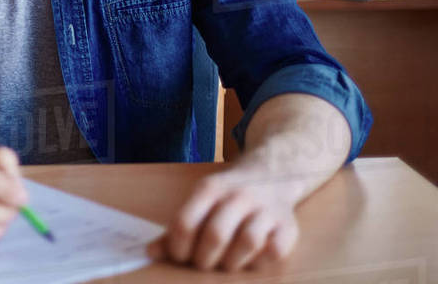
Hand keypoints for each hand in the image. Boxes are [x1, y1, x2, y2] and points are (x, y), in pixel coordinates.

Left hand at [149, 168, 299, 271]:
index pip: (185, 222)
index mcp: (210, 188)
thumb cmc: (228, 196)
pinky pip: (274, 251)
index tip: (180, 257)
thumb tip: (150, 252)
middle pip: (215, 235)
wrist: (273, 173)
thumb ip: (177, 227)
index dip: (178, 248)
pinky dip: (260, 261)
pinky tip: (250, 258)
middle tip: (202, 264)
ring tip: (225, 263)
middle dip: (203, 259)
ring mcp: (265, 210)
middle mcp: (238, 196)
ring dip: (231, 262)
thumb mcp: (201, 200)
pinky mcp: (287, 226)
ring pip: (247, 242)